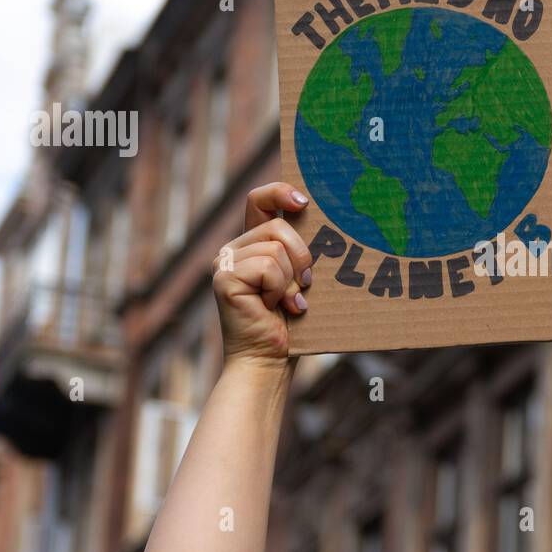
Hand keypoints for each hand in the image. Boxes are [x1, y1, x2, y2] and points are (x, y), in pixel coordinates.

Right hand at [212, 182, 312, 364]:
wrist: (270, 360)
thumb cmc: (290, 323)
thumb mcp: (299, 278)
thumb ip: (300, 251)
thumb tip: (327, 224)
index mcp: (252, 244)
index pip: (259, 200)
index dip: (280, 191)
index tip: (304, 202)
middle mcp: (234, 249)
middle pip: (278, 226)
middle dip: (301, 256)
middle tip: (303, 286)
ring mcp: (225, 262)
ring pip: (276, 250)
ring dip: (290, 280)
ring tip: (284, 303)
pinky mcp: (224, 278)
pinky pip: (268, 268)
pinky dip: (280, 290)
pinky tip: (272, 309)